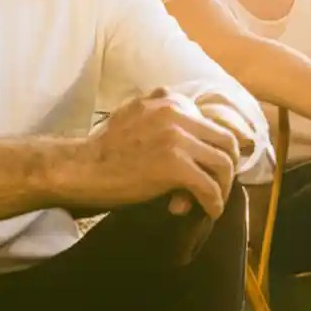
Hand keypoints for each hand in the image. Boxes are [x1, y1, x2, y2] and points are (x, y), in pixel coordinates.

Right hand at [55, 88, 237, 218]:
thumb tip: (189, 143)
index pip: (210, 122)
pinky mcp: (174, 164)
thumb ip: (162, 117)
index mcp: (168, 100)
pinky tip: (209, 211)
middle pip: (226, 140)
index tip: (207, 166)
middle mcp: (176, 112)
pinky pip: (208, 186)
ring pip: (223, 163)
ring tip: (216, 200)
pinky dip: (214, 202)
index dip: (213, 147)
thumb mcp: (135, 116)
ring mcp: (176, 138)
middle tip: (221, 184)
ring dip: (224, 186)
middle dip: (229, 165)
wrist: (82, 167)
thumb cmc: (105, 149)